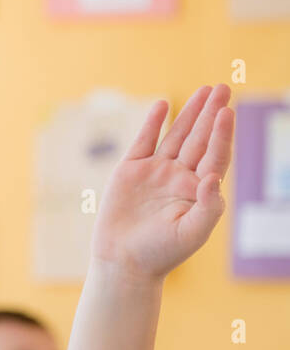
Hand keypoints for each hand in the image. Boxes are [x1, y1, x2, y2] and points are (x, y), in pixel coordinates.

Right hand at [91, 84, 233, 283]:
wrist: (122, 262)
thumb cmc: (160, 254)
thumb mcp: (192, 234)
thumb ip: (208, 207)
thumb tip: (213, 177)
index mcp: (198, 191)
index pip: (215, 156)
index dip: (222, 134)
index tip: (227, 112)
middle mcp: (180, 177)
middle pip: (200, 138)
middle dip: (212, 113)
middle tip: (224, 87)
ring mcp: (156, 172)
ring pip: (177, 135)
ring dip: (191, 112)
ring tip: (206, 90)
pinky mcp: (130, 171)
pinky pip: (145, 141)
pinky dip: (153, 122)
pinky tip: (163, 105)